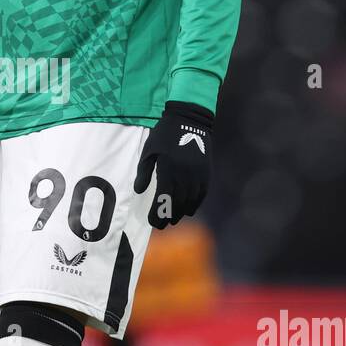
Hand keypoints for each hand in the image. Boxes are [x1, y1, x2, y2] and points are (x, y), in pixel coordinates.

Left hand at [133, 100, 213, 227]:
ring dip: (181, 213)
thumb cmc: (164, 135)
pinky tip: (188, 209)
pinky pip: (201, 194)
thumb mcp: (149, 151)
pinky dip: (195, 204)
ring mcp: (197, 175)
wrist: (190, 120)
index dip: (157, 213)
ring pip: (190, 201)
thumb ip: (144, 173)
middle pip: (176, 204)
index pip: (163, 200)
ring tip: (173, 218)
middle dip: (168, 217)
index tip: (152, 222)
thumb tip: (139, 191)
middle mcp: (184, 176)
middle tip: (162, 225)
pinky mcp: (206, 172)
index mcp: (168, 171)